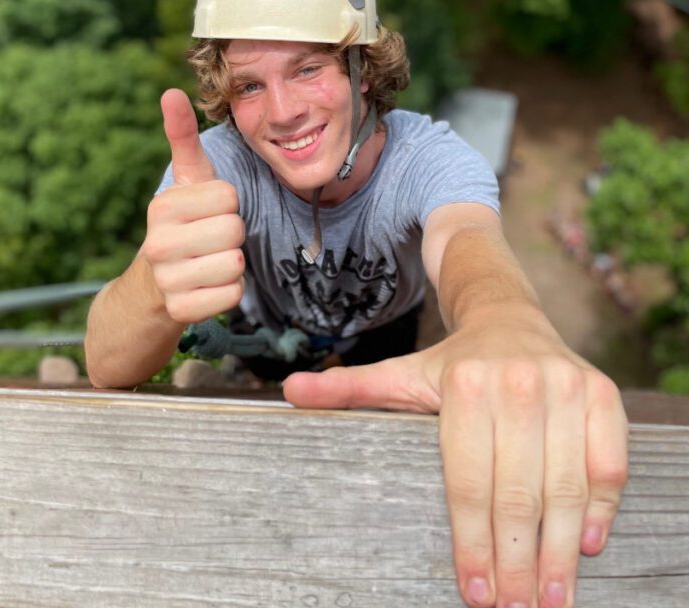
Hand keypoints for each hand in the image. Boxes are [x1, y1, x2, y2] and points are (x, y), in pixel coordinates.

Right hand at [142, 88, 244, 324]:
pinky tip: (206, 287)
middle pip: (235, 230)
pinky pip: (233, 296)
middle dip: (231, 235)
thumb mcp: (184, 180)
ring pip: (236, 265)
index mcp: (162, 206)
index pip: (229, 197)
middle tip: (209, 240)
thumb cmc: (181, 223)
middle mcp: (158, 243)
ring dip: (232, 265)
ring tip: (207, 262)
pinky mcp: (181, 311)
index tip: (206, 213)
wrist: (151, 287)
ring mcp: (167, 280)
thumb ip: (182, 136)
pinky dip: (228, 293)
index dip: (227, 204)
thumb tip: (171, 92)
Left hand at [283, 308, 627, 607]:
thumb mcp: (400, 373)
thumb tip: (288, 391)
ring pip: (566, 485)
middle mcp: (518, 382)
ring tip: (551, 599)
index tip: (475, 594)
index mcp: (464, 384)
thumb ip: (349, 389)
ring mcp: (565, 387)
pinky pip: (608, 463)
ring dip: (560, 551)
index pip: (468, 482)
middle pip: (517, 492)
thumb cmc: (452, 364)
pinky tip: (587, 544)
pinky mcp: (602, 395)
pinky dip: (602, 507)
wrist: (508, 316)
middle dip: (518, 562)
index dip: (473, 544)